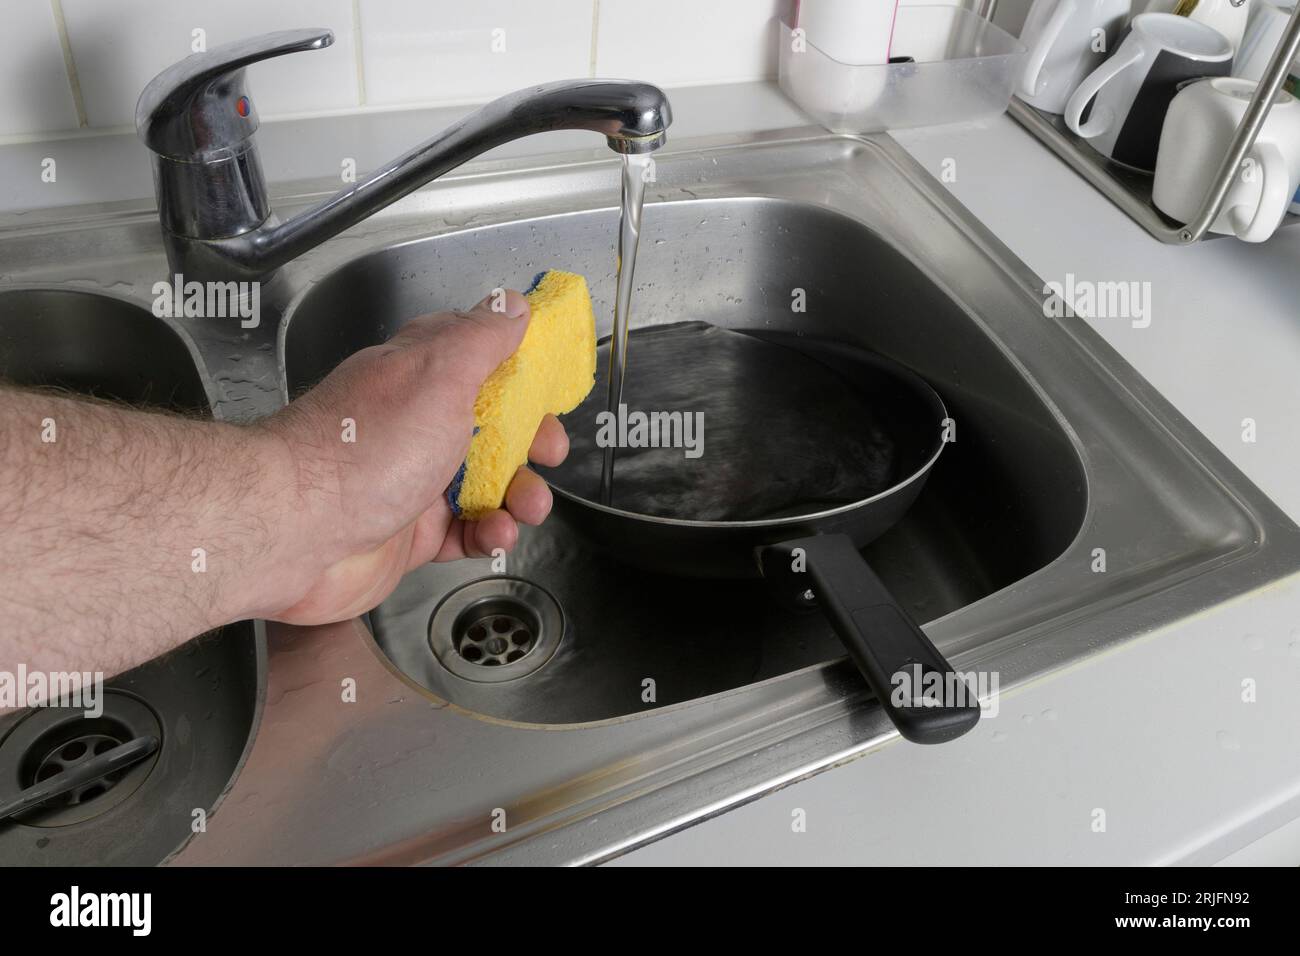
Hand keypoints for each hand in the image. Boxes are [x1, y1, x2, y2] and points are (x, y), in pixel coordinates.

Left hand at [251, 288, 568, 624]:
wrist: (296, 530)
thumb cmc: (358, 450)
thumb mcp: (439, 373)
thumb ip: (481, 338)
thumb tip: (510, 303)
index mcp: (420, 377)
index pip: (478, 358)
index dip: (521, 369)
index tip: (552, 383)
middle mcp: (413, 425)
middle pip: (491, 426)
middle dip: (530, 440)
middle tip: (548, 450)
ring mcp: (410, 481)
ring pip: (485, 484)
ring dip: (520, 494)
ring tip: (528, 505)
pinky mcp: (408, 533)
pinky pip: (465, 532)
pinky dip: (489, 534)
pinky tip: (497, 533)